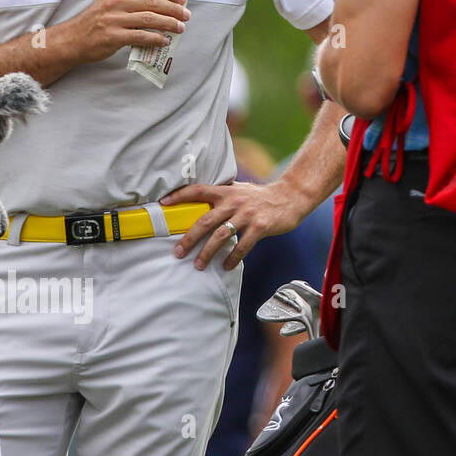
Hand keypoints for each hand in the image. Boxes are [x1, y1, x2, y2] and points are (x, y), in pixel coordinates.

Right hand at [55, 0, 189, 63]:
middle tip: (186, 15)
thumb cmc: (97, 21)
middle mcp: (116, 2)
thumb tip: (164, 2)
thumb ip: (133, 0)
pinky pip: (140, 36)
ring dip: (169, 23)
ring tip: (180, 28)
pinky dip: (156, 38)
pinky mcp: (112, 36)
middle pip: (153, 2)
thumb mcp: (112, 2)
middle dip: (174, 9)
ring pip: (150, 18)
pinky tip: (164, 40)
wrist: (72, 39)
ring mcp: (113, 19)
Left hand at [162, 179, 304, 270]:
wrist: (291, 197)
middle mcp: (235, 202)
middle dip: (189, 238)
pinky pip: (243, 246)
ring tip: (199, 265)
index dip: (179, 196)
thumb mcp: (241, 190)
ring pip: (221, 236)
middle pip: (205, 221)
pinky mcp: (260, 226)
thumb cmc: (262, 197)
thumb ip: (223, 195)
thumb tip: (200, 202)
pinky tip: (227, 266)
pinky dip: (233, 258)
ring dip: (207, 253)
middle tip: (178, 252)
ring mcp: (248, 214)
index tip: (163, 204)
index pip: (198, 190)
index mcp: (227, 191)